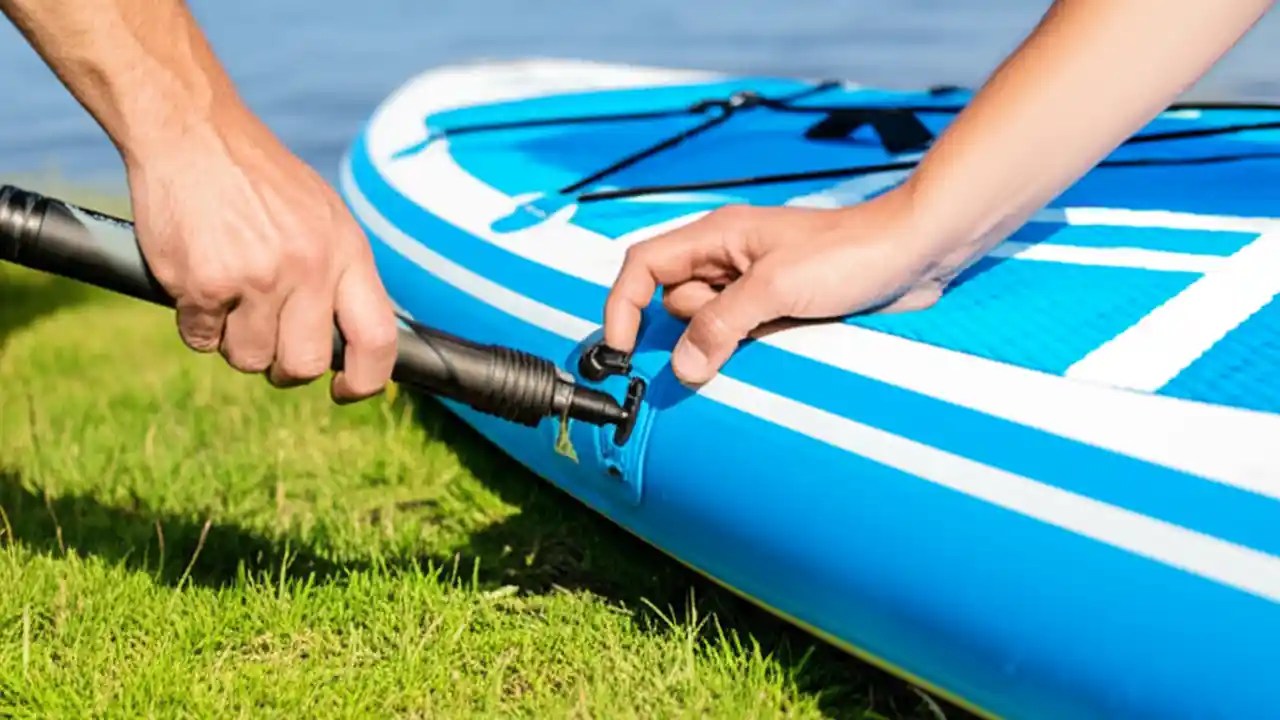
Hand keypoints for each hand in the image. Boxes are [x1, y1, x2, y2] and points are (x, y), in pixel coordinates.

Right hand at [122, 109, 396, 402]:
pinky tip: (197, 279)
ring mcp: (256, 277)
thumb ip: (342, 274)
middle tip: (267, 342)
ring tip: (229, 293)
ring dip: (234, 341)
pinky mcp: (203, 283)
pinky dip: (196, 323)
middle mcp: (309, 267)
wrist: (192, 131)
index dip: (366, 381)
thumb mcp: (324, 214)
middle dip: (284, 367)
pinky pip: (202, 340)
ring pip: (249, 358)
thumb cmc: (259, 179)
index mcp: (347, 251)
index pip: (378, 339)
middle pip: (305, 364)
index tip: (347, 391)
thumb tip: (356, 341)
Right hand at [603, 187, 958, 385]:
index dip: (623, 306)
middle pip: (673, 302)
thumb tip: (683, 368)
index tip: (623, 351)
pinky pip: (741, 334)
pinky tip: (783, 340)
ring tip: (772, 331)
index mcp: (716, 236)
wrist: (914, 253)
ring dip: (726, 342)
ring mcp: (752, 283)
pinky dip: (749, 346)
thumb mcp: (775, 288)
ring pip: (708, 324)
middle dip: (691, 330)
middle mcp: (727, 258)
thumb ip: (722, 326)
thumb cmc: (849, 253)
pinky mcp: (777, 305)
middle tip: (733, 336)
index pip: (643, 266)